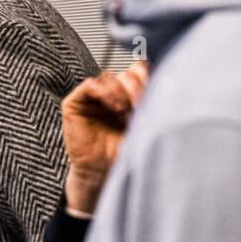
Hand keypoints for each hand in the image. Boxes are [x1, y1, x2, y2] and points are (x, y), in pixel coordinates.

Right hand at [61, 61, 147, 213]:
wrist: (101, 171)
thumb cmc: (122, 152)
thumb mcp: (144, 125)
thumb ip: (150, 101)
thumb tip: (165, 77)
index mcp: (127, 95)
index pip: (138, 70)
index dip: (147, 76)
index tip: (155, 92)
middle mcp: (109, 93)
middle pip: (126, 73)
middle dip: (136, 86)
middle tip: (139, 106)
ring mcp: (92, 97)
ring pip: (109, 77)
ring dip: (121, 91)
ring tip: (125, 111)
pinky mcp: (75, 103)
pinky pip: (90, 85)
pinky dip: (104, 92)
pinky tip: (114, 107)